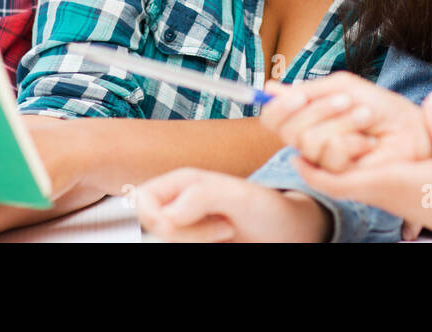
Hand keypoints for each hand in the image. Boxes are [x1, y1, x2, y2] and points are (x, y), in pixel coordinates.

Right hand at [136, 168, 331, 242]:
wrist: (288, 235)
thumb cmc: (268, 209)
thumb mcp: (241, 195)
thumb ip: (204, 194)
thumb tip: (168, 213)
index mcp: (182, 182)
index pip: (142, 201)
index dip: (157, 217)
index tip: (191, 220)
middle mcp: (178, 204)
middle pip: (153, 229)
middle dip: (187, 235)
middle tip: (223, 227)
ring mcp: (185, 227)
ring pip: (167, 243)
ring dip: (197, 243)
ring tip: (227, 232)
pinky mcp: (193, 242)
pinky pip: (182, 248)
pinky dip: (199, 248)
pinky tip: (223, 242)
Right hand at [261, 72, 431, 172]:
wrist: (413, 128)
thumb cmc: (382, 108)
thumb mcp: (342, 88)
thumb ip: (307, 91)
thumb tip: (269, 89)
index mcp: (307, 120)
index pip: (273, 119)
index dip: (279, 107)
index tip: (298, 95)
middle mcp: (311, 143)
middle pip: (288, 130)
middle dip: (320, 109)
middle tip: (346, 101)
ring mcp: (324, 164)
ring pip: (310, 141)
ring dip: (343, 122)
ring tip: (366, 119)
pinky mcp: (340, 179)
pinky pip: (330, 155)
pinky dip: (353, 141)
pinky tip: (369, 143)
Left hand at [293, 92, 431, 240]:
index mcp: (392, 182)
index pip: (341, 181)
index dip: (314, 169)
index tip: (294, 154)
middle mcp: (386, 195)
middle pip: (337, 187)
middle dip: (315, 169)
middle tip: (298, 147)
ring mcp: (393, 203)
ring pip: (350, 190)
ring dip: (332, 172)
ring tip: (321, 146)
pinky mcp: (401, 205)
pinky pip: (365, 191)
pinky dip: (351, 176)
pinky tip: (356, 158)